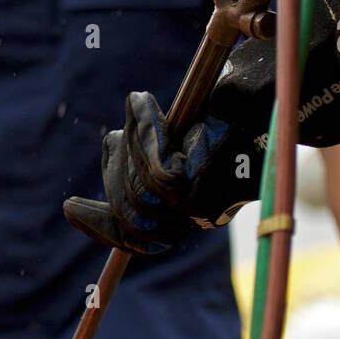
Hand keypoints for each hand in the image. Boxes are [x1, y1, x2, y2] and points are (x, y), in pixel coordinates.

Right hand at [64, 91, 252, 253]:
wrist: (270, 101)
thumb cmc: (231, 115)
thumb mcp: (182, 138)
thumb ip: (149, 152)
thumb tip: (112, 146)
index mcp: (188, 213)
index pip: (132, 237)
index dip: (98, 226)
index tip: (69, 208)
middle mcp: (195, 219)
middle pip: (130, 214)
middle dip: (115, 170)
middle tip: (116, 135)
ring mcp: (198, 210)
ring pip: (139, 190)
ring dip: (132, 144)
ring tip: (142, 109)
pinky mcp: (200, 191)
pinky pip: (154, 170)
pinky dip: (143, 134)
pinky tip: (143, 105)